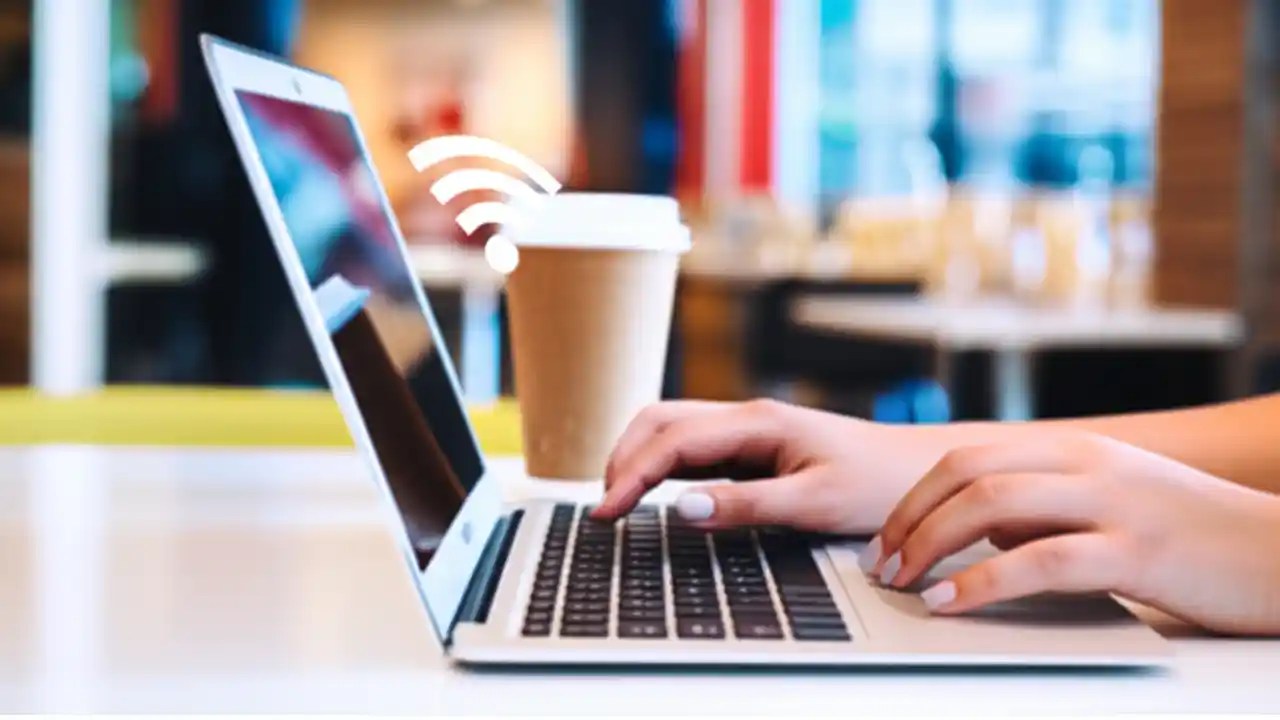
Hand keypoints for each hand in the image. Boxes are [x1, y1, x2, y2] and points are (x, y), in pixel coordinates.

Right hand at [591, 400, 923, 532]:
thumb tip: (680, 507)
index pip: (672, 440)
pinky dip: (663, 465)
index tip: (606, 512)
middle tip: (604, 509)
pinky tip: (655, 493)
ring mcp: (749, 431)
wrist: (921, 472)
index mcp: (758, 423)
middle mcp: (747, 418)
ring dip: (638, 458)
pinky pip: (694, 447)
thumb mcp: (813, 504)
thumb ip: (745, 505)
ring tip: (618, 500)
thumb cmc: (878, 484)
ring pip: (672, 428)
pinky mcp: (755, 448)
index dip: (631, 474)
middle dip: (622, 458)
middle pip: (660, 420)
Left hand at [867, 432, 1279, 634]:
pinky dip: (982, 582)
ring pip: (993, 504)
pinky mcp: (1138, 552)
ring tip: (902, 581)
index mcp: (1077, 450)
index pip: (969, 457)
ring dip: (931, 544)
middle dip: (910, 518)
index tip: (886, 538)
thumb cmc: (1198, 536)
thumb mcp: (1113, 505)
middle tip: (881, 563)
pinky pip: (1040, 561)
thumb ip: (1050, 509)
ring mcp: (1113, 503)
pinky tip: (951, 601)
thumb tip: (987, 532)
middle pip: (967, 473)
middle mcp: (1088, 464)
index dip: (915, 498)